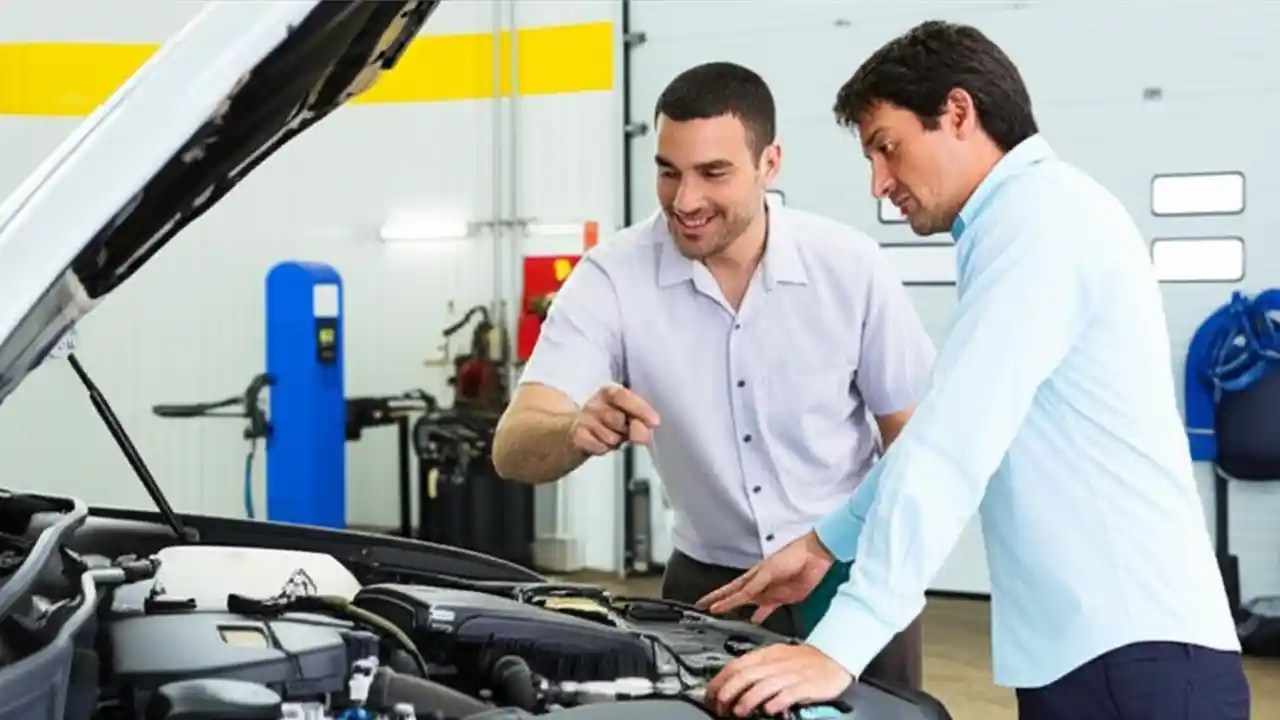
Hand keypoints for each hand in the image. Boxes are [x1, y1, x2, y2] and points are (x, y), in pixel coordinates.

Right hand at [569, 382, 660, 455]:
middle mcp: (594, 403)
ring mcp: (583, 420)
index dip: (640, 409)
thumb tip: (649, 428)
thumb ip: (639, 419)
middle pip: (619, 419)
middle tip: (624, 432)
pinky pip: (599, 447)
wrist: (574, 433)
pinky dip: (604, 448)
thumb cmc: (606, 422)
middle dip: (627, 431)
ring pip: (610, 437)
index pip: (623, 396)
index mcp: (609, 392)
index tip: (655, 422)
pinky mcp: (576, 437)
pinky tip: (600, 443)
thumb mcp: (625, 416)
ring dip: (615, 441)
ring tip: (611, 436)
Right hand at [695, 531, 834, 623]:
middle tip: (708, 608)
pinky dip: (761, 614)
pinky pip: (769, 608)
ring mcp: (771, 591)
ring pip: (751, 602)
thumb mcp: (768, 571)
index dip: (718, 597)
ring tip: (727, 616)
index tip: (705, 604)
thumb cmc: (791, 556)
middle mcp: (760, 584)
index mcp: (754, 575)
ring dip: (739, 608)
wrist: (814, 557)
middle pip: (737, 595)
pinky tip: (755, 620)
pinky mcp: (784, 597)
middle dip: (723, 602)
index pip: (732, 589)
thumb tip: (741, 597)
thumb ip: (755, 586)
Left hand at [704, 644, 853, 716]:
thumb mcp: (777, 658)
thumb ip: (756, 668)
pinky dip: (776, 702)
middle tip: (721, 706)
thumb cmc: (804, 661)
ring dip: (748, 699)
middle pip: (747, 675)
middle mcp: (778, 663)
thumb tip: (731, 681)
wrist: (835, 658)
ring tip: (739, 711)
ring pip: (764, 685)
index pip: (737, 664)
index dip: (720, 680)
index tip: (711, 694)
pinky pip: (788, 693)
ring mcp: (792, 674)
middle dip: (729, 692)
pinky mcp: (807, 686)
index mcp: (768, 654)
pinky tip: (768, 710)